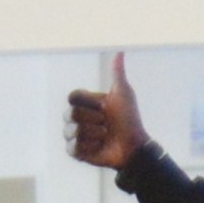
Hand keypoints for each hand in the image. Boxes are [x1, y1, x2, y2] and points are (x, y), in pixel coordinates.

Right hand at [67, 51, 151, 172]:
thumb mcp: (123, 94)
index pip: (73, 97)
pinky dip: (89, 147)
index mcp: (85, 102)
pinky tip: (99, 147)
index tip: (104, 105)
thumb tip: (121, 50)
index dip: (89, 102)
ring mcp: (74, 134)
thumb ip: (117, 73)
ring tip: (105, 136)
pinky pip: (73, 148)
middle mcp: (76, 117)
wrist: (133, 145)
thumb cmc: (129, 118)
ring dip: (94, 134)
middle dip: (93, 119)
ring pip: (71, 131)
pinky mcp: (75, 152)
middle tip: (106, 123)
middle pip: (70, 114)